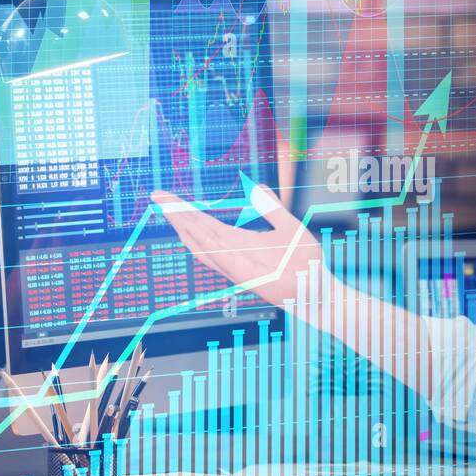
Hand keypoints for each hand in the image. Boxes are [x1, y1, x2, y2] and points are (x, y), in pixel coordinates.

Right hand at [150, 186, 324, 309]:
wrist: (318, 290)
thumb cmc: (304, 263)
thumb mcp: (288, 227)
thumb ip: (272, 208)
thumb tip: (259, 186)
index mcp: (238, 241)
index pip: (204, 222)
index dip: (184, 209)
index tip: (164, 195)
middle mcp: (232, 254)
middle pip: (198, 231)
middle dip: (178, 215)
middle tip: (157, 195)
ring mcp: (238, 266)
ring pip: (205, 246)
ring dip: (188, 229)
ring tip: (170, 210)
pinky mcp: (249, 277)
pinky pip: (225, 261)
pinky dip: (210, 248)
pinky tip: (197, 234)